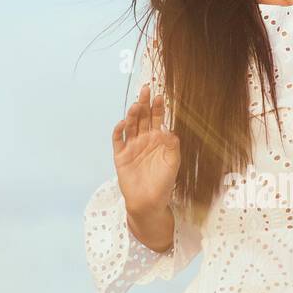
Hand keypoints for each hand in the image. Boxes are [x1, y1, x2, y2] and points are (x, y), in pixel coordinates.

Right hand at [112, 83, 179, 250]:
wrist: (149, 202)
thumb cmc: (164, 184)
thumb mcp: (173, 163)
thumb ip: (172, 146)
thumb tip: (169, 129)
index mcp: (158, 140)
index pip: (157, 119)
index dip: (158, 107)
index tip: (160, 95)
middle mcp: (144, 140)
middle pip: (142, 117)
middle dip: (144, 103)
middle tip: (145, 90)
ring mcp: (131, 147)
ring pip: (131, 126)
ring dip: (132, 115)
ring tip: (136, 106)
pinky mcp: (120, 156)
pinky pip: (118, 140)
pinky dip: (119, 130)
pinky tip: (123, 123)